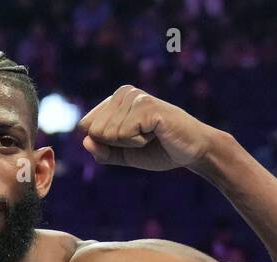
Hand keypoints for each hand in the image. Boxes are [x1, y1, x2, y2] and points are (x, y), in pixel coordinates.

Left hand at [78, 85, 218, 170]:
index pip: (86, 127)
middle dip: (118, 144)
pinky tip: (155, 133)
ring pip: (109, 134)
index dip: (106, 144)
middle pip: (95, 131)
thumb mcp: (123, 155)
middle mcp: (123, 92)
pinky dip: (139, 143)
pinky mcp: (147, 106)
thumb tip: (85, 141)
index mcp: (114, 100)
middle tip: (143, 139)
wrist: (190, 151)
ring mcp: (136, 97)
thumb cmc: (158, 150)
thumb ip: (101, 151)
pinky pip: (124, 134)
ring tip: (151, 135)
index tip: (129, 140)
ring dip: (131, 144)